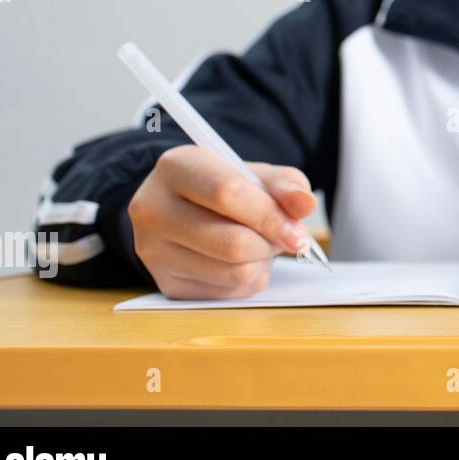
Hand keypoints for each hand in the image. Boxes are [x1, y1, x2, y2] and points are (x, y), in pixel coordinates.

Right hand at [128, 144, 317, 299]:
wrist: (184, 208)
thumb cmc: (225, 186)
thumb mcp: (256, 173)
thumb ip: (286, 184)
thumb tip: (305, 204)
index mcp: (175, 167)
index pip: (227, 194)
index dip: (270, 215)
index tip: (298, 232)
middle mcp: (153, 209)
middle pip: (232, 242)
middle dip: (271, 243)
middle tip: (283, 236)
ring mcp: (153, 251)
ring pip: (233, 272)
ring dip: (263, 262)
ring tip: (259, 242)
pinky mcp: (166, 283)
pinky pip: (228, 292)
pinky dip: (249, 279)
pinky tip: (241, 260)